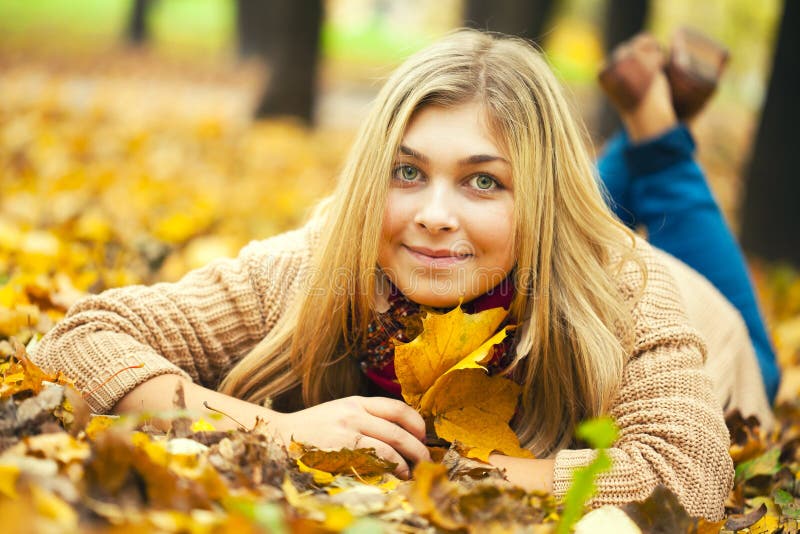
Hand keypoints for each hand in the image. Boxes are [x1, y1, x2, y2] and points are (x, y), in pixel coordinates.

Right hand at [271, 396, 429, 478]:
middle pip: (397, 427)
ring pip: (389, 443)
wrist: (278, 436)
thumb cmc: (312, 431)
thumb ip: (365, 418)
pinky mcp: (339, 449)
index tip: (423, 436)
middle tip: (426, 460)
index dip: (416, 422)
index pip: (396, 407)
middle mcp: (353, 412)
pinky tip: (395, 476)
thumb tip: (399, 434)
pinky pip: (374, 458)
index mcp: (355, 402)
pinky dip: (390, 468)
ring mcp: (346, 431)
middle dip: (417, 446)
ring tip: (412, 472)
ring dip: (407, 460)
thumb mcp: (339, 414)